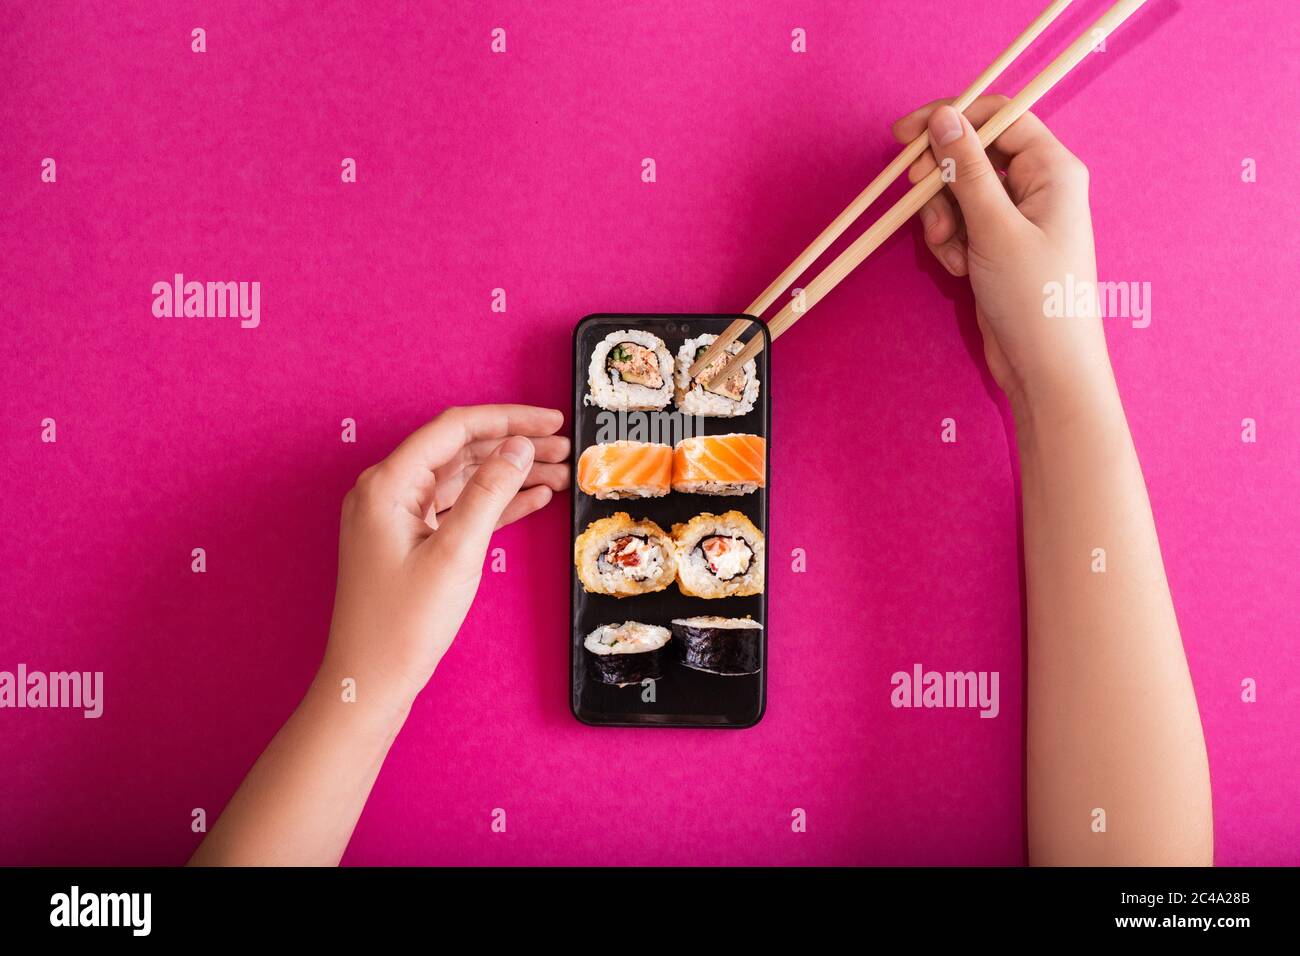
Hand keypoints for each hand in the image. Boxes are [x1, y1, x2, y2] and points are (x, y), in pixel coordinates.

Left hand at [322, 405, 569, 711]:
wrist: (370, 680)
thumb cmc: (402, 623)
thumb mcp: (456, 553)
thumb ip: (489, 493)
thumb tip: (518, 447)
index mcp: (388, 484)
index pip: (455, 429)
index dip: (507, 420)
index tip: (551, 421)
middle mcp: (389, 492)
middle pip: (461, 451)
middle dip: (514, 446)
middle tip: (564, 449)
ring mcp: (398, 517)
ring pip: (463, 479)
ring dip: (510, 475)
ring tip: (559, 474)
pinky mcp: (410, 542)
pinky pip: (458, 509)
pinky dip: (494, 504)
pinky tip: (533, 500)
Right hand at [892, 96, 1112, 415]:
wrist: (1045, 366)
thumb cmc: (1034, 297)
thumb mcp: (994, 228)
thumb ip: (966, 169)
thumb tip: (943, 117)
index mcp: (1052, 169)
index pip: (998, 117)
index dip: (950, 119)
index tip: (905, 137)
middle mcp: (1037, 185)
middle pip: (973, 153)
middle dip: (941, 180)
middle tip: (920, 202)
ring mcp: (1017, 216)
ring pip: (960, 191)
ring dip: (942, 216)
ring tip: (948, 250)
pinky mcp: (998, 244)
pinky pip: (962, 222)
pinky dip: (950, 240)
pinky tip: (957, 268)